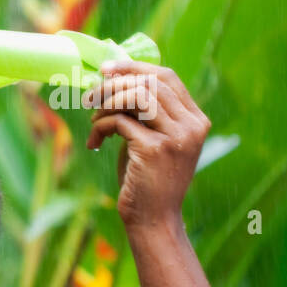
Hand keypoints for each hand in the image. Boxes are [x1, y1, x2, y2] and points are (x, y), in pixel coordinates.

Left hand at [83, 59, 210, 229]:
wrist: (153, 219)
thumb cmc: (147, 180)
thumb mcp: (152, 140)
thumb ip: (145, 113)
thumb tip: (115, 80)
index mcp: (196, 120)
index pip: (167, 77)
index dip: (135, 67)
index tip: (107, 69)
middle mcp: (191, 125)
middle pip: (149, 82)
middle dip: (114, 84)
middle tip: (90, 95)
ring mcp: (175, 137)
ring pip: (135, 96)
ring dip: (106, 103)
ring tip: (92, 120)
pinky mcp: (154, 149)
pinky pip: (119, 121)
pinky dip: (100, 127)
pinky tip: (94, 142)